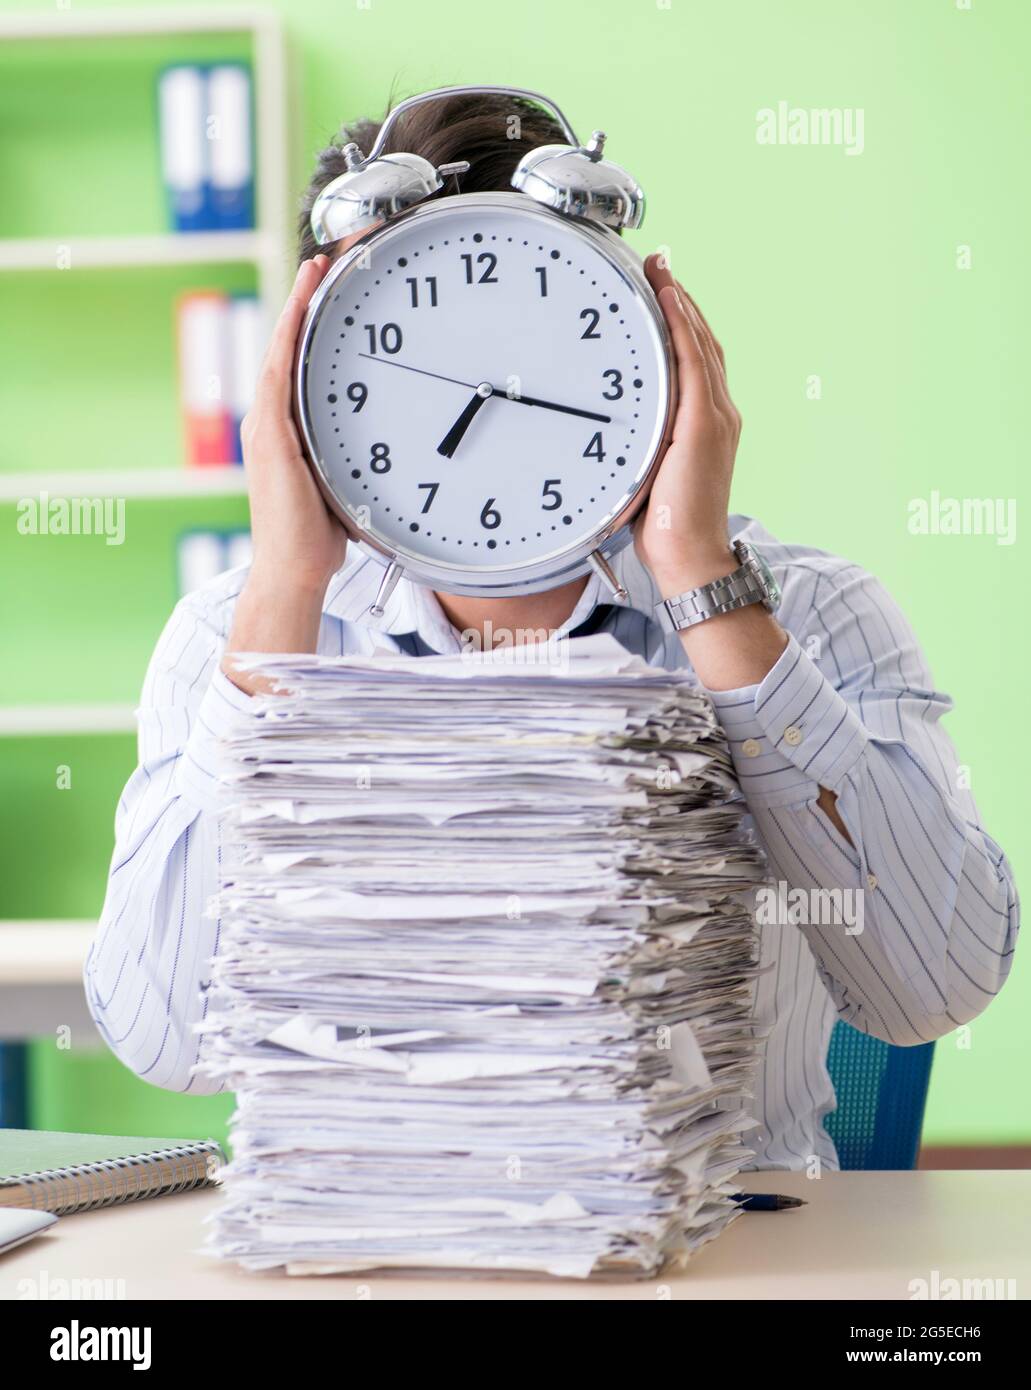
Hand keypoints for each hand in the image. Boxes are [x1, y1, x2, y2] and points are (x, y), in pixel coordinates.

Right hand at [223, 255, 346, 694]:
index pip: (308, 361)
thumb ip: (371, 458)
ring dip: (301, 304)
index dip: (321, 320)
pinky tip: (303, 304)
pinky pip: (280, 372)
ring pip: (284, 349)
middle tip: (335, 257)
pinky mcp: (269, 434)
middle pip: (294, 344)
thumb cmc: (323, 539)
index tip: (344, 285)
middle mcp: (276, 420)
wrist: (294, 571)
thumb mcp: (355, 486)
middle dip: (312, 298)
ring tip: (319, 265)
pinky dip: (290, 334)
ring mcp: (268, 424)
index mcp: (295, 428)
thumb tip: (420, 448)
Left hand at [634, 254, 741, 596]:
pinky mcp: (703, 426)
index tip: (660, 288)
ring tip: (658, 268)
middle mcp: (719, 414)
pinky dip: (682, 327)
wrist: (690, 557)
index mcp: (708, 424)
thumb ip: (637, 442)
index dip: (682, 319)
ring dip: (679, 301)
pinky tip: (666, 300)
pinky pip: (694, 363)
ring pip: (700, 343)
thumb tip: (605, 430)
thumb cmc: (665, 528)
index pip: (698, 358)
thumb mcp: (645, 474)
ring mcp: (716, 417)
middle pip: (703, 340)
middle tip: (656, 263)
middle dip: (679, 298)